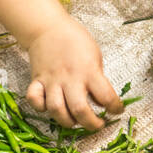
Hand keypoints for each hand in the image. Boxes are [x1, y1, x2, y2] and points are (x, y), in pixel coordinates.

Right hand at [26, 13, 122, 130]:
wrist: (49, 27)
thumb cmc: (75, 40)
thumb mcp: (95, 55)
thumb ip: (97, 78)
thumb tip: (101, 100)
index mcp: (89, 70)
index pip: (106, 97)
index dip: (115, 108)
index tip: (117, 111)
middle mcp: (70, 78)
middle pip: (80, 110)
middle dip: (91, 124)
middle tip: (97, 125)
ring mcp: (51, 81)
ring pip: (56, 110)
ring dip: (67, 122)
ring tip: (75, 121)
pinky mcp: (37, 81)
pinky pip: (34, 100)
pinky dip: (40, 108)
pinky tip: (49, 108)